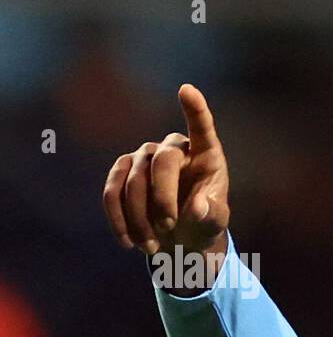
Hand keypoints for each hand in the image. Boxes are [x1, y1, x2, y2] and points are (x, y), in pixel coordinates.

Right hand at [102, 84, 229, 257]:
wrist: (181, 237)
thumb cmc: (205, 223)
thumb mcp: (215, 223)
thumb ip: (212, 215)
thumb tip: (197, 208)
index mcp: (206, 155)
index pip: (201, 127)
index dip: (195, 109)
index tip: (187, 90)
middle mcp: (174, 149)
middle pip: (162, 162)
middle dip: (163, 197)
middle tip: (171, 227)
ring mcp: (145, 157)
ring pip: (133, 180)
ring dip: (139, 217)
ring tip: (152, 247)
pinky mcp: (122, 172)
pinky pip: (112, 191)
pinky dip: (118, 218)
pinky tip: (128, 242)